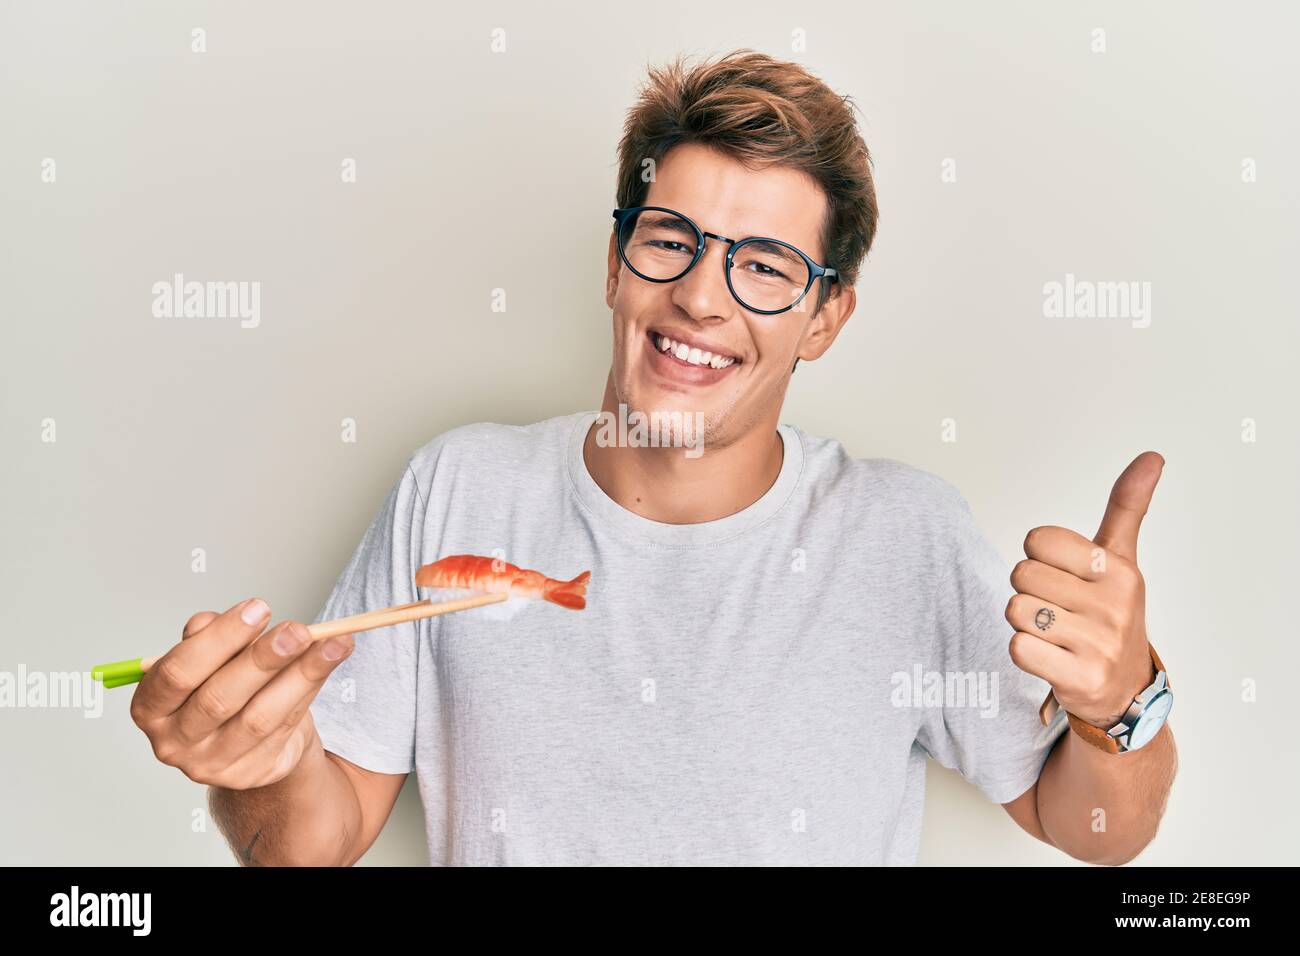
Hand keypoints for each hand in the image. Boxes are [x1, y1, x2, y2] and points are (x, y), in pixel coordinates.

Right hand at [130, 599, 354, 788]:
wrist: (246, 734)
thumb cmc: (223, 683)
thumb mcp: (211, 657)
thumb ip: (213, 637)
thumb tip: (227, 618)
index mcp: (151, 706)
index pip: (178, 672)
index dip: (219, 639)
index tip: (259, 608)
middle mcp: (175, 742)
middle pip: (219, 699)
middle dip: (263, 660)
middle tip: (298, 630)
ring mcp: (212, 764)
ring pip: (260, 718)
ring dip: (301, 675)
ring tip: (332, 643)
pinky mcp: (252, 773)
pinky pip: (286, 728)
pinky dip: (311, 690)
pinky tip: (330, 662)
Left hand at [1005, 452, 1163, 728]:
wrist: (1124, 690)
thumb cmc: (1110, 613)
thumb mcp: (1120, 559)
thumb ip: (1126, 507)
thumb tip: (1152, 456)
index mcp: (1118, 568)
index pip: (1037, 540)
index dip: (1038, 556)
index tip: (1062, 575)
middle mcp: (1114, 604)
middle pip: (1021, 574)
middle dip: (1029, 591)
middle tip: (1058, 609)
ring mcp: (1100, 643)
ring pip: (1015, 610)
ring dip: (1025, 623)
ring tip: (1056, 633)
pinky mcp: (1080, 677)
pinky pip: (1018, 647)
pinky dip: (1025, 651)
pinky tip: (1051, 656)